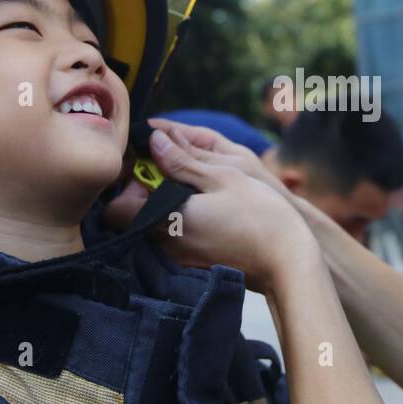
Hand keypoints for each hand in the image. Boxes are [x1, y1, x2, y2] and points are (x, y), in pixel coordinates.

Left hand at [104, 127, 314, 292]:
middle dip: (144, 187)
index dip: (124, 183)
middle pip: (132, 215)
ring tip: (191, 181)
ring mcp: (179, 256)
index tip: (145, 162)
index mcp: (166, 221)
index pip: (115, 209)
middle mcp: (165, 243)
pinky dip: (177, 215)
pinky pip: (172, 234)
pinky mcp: (194, 261)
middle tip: (170, 165)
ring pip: (152, 223)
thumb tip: (155, 141)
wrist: (287, 262)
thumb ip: (183, 161)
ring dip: (162, 200)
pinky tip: (203, 203)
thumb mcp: (224, 177)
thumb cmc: (259, 216)